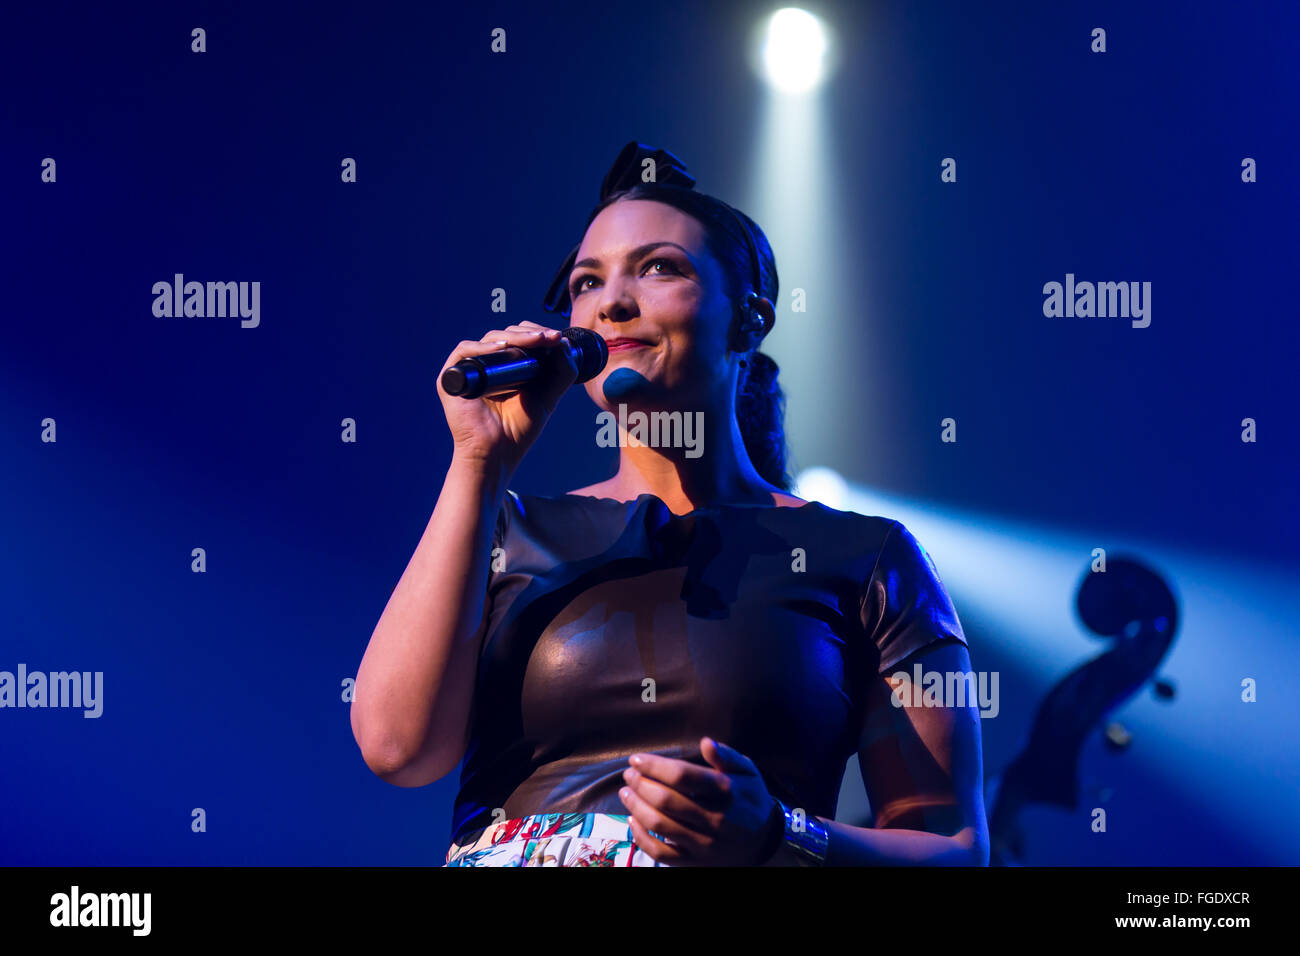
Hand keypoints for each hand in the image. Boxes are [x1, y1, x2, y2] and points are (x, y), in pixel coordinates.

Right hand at [437, 321, 578, 473]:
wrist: (498, 453)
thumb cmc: (519, 429)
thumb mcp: (548, 397)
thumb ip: (562, 373)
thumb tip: (563, 342)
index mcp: (506, 367)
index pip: (520, 339)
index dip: (537, 333)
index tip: (556, 336)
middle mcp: (487, 365)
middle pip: (506, 335)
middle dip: (529, 333)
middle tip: (548, 337)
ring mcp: (470, 370)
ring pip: (489, 340)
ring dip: (513, 336)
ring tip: (534, 340)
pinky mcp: (452, 378)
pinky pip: (464, 351)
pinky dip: (483, 347)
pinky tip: (502, 347)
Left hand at [619, 737, 781, 865]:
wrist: (765, 844)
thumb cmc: (751, 800)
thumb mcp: (748, 772)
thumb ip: (727, 756)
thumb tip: (705, 742)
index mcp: (727, 792)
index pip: (683, 776)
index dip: (655, 766)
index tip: (637, 759)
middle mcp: (715, 819)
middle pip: (666, 800)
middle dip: (641, 784)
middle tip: (629, 774)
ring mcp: (704, 843)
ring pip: (660, 825)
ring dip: (636, 806)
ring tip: (625, 792)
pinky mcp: (695, 862)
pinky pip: (661, 854)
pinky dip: (641, 837)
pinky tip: (632, 820)